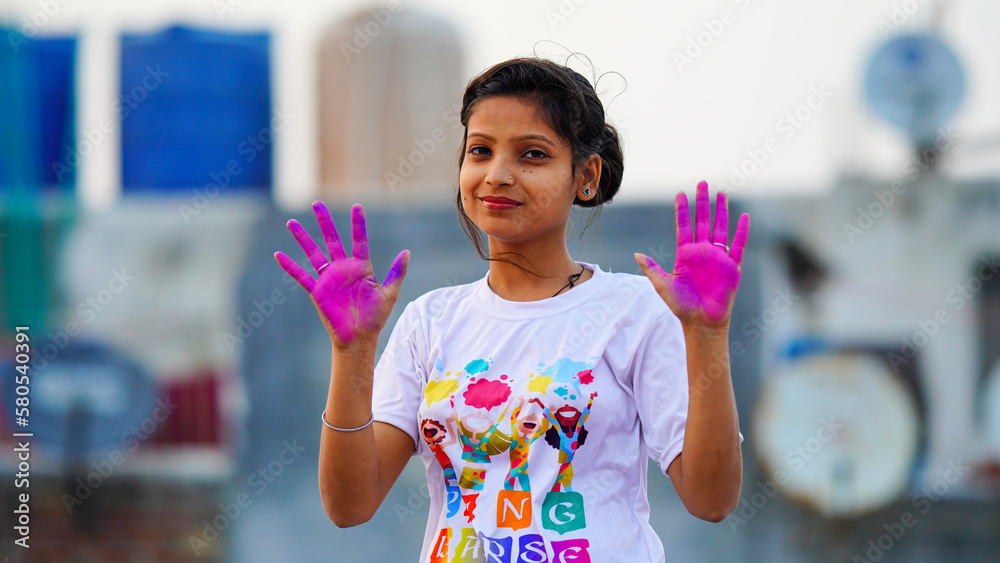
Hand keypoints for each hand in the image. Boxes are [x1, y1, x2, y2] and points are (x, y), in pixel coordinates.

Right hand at [274, 201, 408, 347]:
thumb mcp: (389, 293)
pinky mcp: (317, 292)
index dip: (358, 224)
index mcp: (361, 268)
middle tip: (317, 204)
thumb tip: (407, 252)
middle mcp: (343, 269)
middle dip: (325, 222)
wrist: (360, 338)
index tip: (358, 206)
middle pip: (332, 240)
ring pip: (313, 253)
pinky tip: (278, 255)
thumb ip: (396, 272)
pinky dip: (290, 267)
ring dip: (302, 238)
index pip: (359, 240)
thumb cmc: (375, 318)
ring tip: (292, 222)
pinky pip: (301, 277)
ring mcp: (329, 279)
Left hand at [635, 180, 748, 327]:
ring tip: (721, 193)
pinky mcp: (732, 267)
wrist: (700, 322)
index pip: (683, 226)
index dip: (682, 210)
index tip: (680, 193)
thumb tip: (636, 255)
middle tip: (702, 183)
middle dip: (702, 203)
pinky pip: (738, 246)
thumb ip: (652, 268)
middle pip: (702, 221)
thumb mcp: (663, 285)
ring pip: (720, 229)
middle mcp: (702, 252)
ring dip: (721, 211)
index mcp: (685, 254)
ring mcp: (718, 258)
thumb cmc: (681, 306)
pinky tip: (744, 217)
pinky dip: (742, 232)